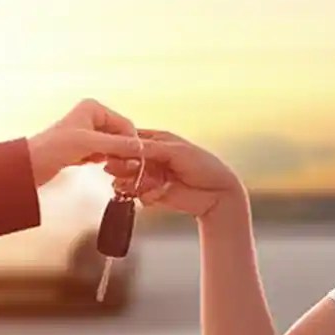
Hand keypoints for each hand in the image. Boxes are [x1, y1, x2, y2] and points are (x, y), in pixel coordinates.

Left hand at [27, 99, 142, 186]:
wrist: (29, 166)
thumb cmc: (53, 147)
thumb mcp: (90, 143)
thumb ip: (118, 144)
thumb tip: (142, 147)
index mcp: (93, 108)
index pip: (124, 123)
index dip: (132, 140)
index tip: (139, 157)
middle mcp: (91, 117)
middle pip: (120, 134)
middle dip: (124, 149)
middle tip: (127, 165)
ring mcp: (86, 134)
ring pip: (112, 146)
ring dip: (115, 156)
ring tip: (114, 167)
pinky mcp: (82, 149)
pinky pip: (103, 154)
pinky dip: (105, 160)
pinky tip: (102, 166)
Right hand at [105, 130, 244, 219]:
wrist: (217, 194)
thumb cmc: (204, 165)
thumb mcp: (177, 150)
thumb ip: (150, 148)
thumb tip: (126, 146)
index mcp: (155, 140)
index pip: (128, 140)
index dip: (120, 146)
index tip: (117, 153)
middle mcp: (149, 157)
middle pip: (121, 159)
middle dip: (122, 166)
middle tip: (130, 170)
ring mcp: (148, 176)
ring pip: (124, 178)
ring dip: (129, 182)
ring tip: (144, 184)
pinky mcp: (150, 194)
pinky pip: (134, 194)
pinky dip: (141, 194)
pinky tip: (155, 194)